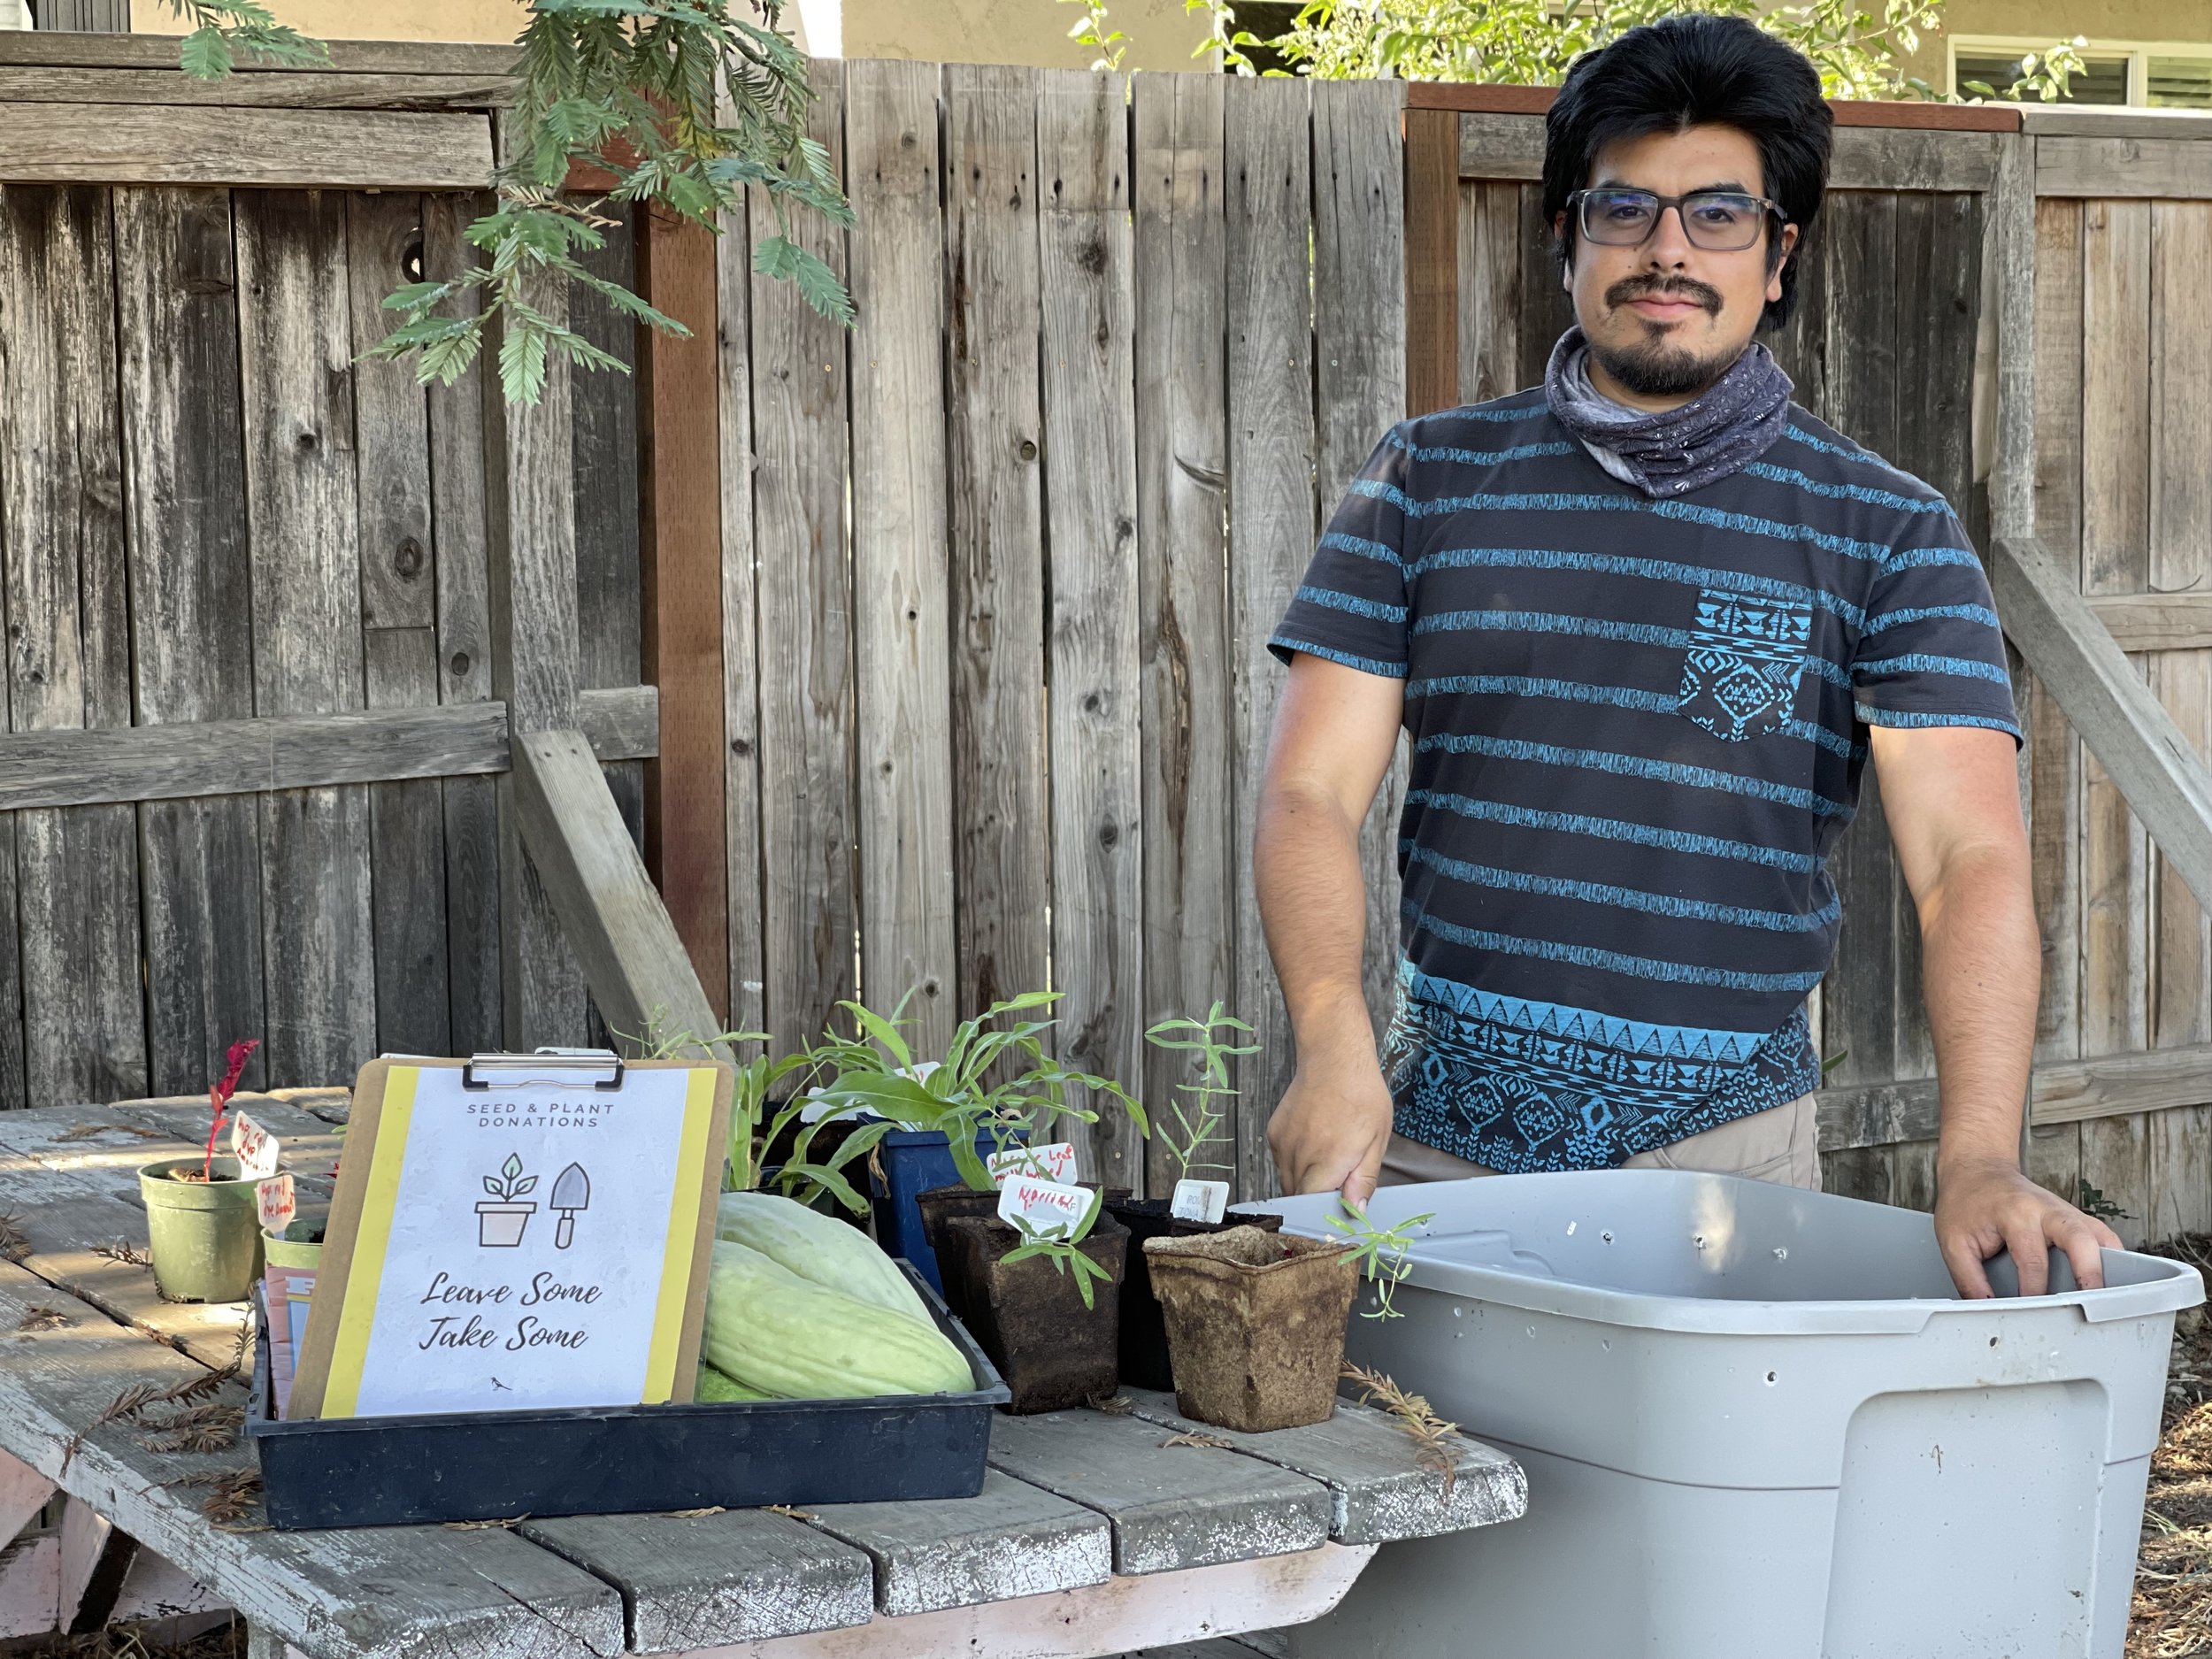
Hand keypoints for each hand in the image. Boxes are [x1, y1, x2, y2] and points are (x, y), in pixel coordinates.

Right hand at [1268, 1054, 1394, 1209]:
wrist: (1334, 1058)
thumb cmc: (1362, 1096)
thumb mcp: (1377, 1140)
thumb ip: (1364, 1179)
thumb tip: (1355, 1209)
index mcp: (1326, 1163)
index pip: (1315, 1208)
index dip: (1329, 1209)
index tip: (1343, 1200)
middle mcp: (1298, 1158)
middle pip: (1300, 1198)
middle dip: (1318, 1195)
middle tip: (1340, 1174)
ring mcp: (1282, 1146)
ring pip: (1288, 1182)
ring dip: (1306, 1180)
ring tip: (1327, 1155)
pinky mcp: (1274, 1135)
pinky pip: (1281, 1163)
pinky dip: (1295, 1163)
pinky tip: (1313, 1143)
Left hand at [1934, 1156, 2121, 1297]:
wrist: (1977, 1170)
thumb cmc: (1966, 1203)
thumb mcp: (1953, 1241)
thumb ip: (1969, 1278)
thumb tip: (1988, 1309)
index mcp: (2015, 1213)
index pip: (2032, 1260)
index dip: (2034, 1292)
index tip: (2033, 1312)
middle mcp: (2046, 1209)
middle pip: (2079, 1239)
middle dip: (2088, 1273)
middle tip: (2090, 1302)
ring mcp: (2065, 1211)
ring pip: (2099, 1235)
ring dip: (2107, 1265)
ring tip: (2108, 1297)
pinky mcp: (2074, 1216)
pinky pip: (2101, 1235)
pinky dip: (2109, 1256)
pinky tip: (2109, 1278)